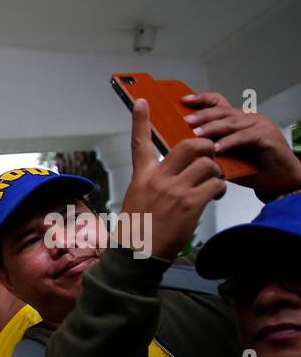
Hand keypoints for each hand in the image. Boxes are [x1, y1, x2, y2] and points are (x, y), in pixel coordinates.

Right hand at [122, 99, 225, 261]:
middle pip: (189, 145)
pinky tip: (215, 196)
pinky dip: (220, 189)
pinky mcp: (190, 204)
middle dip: (206, 147)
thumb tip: (176, 173)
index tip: (141, 102)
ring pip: (207, 164)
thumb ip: (155, 181)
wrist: (137, 255)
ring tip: (213, 183)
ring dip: (216, 171)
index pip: (139, 143)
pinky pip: (215, 184)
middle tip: (210, 156)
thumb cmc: (138, 229)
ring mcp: (174, 190)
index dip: (140, 120)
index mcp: (143, 176)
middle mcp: (158, 179)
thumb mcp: (138, 199)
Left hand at [182, 91, 300, 199]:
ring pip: (231, 123)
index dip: (202, 100)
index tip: (183, 101)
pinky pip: (245, 137)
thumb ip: (210, 149)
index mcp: (237, 120)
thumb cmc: (253, 168)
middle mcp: (248, 119)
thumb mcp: (225, 157)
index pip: (218, 103)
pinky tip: (217, 148)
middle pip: (222, 111)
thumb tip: (184, 149)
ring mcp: (259, 125)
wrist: (280, 179)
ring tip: (196, 135)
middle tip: (185, 121)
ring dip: (212, 128)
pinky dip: (230, 142)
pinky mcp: (267, 136)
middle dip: (202, 116)